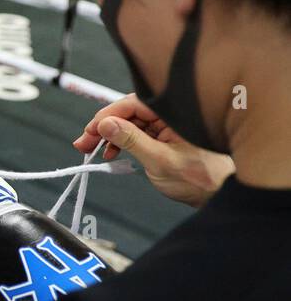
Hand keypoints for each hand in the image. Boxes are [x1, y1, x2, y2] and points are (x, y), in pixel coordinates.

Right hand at [73, 94, 234, 207]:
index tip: (91, 130)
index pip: (133, 104)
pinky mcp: (162, 138)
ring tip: (90, 150)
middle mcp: (169, 117)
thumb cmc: (199, 179)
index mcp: (173, 115)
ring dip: (108, 136)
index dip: (108, 116)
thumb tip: (106, 124)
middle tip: (83, 142)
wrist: (217, 195)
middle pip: (127, 113)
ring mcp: (165, 127)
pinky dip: (120, 143)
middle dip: (103, 127)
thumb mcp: (159, 160)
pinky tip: (110, 153)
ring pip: (129, 124)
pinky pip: (135, 135)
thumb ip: (131, 140)